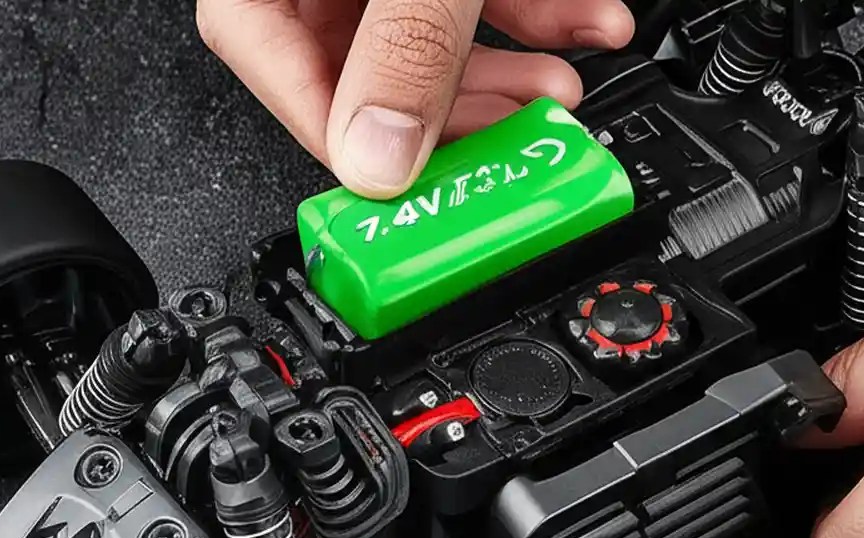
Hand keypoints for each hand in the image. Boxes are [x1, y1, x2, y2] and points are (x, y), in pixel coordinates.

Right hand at [196, 0, 634, 198]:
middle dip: (457, 116)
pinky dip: (537, 15)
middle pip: (367, 69)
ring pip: (432, 37)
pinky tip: (586, 26)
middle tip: (507, 149)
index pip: (277, 74)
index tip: (411, 194)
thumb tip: (381, 160)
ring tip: (562, 93)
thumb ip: (404, 47)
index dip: (349, 147)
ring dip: (509, 75)